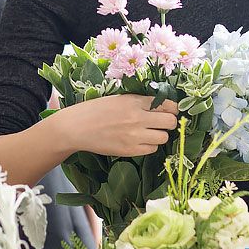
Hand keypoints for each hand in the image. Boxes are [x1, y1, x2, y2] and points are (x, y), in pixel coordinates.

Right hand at [59, 94, 178, 156]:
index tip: (170, 110)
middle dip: (169, 122)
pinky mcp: (130, 150)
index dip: (172, 108)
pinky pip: (152, 149)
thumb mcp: (119, 98)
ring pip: (163, 137)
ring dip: (159, 135)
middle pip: (170, 122)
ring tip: (149, 132)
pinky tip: (140, 140)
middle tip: (162, 122)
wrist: (76, 127)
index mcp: (134, 101)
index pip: (167, 104)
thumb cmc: (96, 110)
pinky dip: (149, 145)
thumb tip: (162, 105)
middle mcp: (137, 118)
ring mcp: (134, 136)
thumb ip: (140, 101)